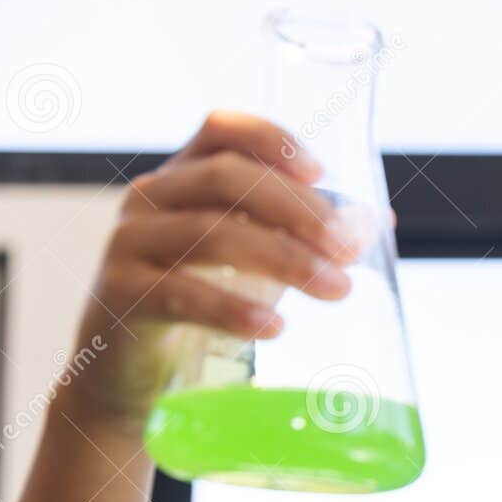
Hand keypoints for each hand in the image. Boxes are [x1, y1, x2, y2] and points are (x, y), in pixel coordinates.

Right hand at [67, 110, 361, 425]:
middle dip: (298, 211)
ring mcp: (131, 243)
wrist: (135, 372)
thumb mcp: (258, 261)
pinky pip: (180, 294)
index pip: (222, 130)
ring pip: (213, 234)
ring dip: (285, 259)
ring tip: (337, 289)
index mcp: (187, 178)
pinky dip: (233, 309)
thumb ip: (307, 237)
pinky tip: (275, 327)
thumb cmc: (203, 303)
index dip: (271, 140)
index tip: (320, 174)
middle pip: (227, 179)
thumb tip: (379, 222)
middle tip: (349, 249)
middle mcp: (153, 198)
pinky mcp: (122, 294)